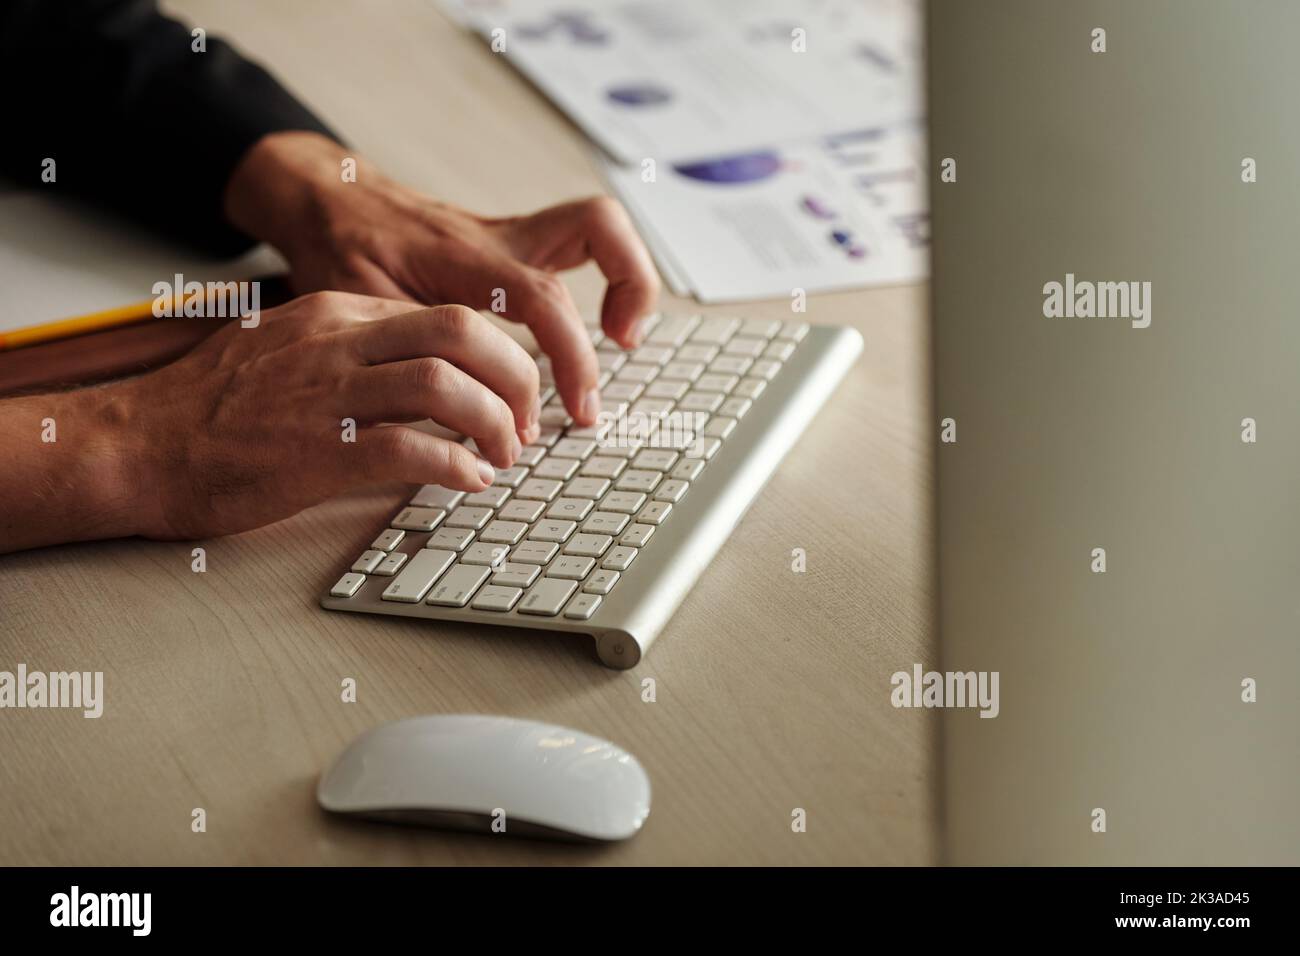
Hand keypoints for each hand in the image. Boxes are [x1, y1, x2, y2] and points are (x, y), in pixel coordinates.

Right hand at [105, 292, 537, 541]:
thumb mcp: (284, 351)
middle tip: (526, 421)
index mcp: (333, 314)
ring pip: (444, 386)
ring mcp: (325, 395)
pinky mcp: (314, 452)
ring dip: (493, 424)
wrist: (134, 445)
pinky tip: (469, 483)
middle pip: (461, 333)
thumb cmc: (208, 410)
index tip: (512, 391)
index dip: (498, 354)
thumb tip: (418, 373)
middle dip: (515, 376)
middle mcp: (336, 342)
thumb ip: (350, 352)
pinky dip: (454, 467)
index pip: (445, 315)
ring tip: (504, 456)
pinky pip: (408, 450)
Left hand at [224, 132, 660, 424]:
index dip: (571, 354)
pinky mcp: (513, 245)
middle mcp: (498, 237)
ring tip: (623, 335)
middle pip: (596, 226)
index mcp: (462, 255)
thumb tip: (441, 408)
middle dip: (632, 287)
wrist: (327, 201)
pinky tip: (586, 332)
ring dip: (629, 274)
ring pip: (596, 225)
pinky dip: (603, 280)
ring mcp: (511, 236)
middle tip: (624, 343)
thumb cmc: (339, 251)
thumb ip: (407, 347)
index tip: (576, 406)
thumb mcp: (358, 306)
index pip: (542, 296)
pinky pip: (578, 247)